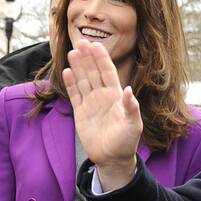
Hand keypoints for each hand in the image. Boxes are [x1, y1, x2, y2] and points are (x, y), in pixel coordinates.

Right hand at [62, 39, 142, 188]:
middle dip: (88, 58)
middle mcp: (103, 97)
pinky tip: (66, 71)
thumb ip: (131, 108)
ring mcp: (91, 104)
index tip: (96, 45)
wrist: (112, 159)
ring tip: (73, 53)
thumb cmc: (126, 143)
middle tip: (81, 42)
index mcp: (116, 96)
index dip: (101, 59)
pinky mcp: (81, 114)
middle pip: (94, 72)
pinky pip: (74, 95)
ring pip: (83, 80)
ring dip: (78, 67)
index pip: (108, 72)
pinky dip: (70, 83)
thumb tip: (129, 90)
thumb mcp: (133, 126)